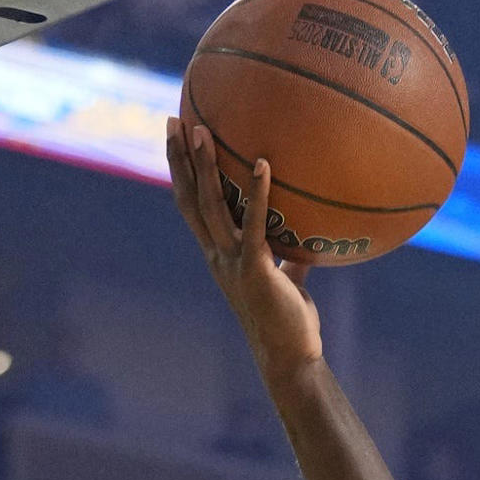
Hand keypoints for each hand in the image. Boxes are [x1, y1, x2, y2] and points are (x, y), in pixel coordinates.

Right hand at [164, 114, 322, 385]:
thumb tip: (306, 241)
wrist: (290, 358)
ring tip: (202, 130)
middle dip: (179, 159)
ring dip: (204, 166)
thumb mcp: (286, 282)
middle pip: (190, 199)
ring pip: (211, 206)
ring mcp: (233, 263)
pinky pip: (254, 223)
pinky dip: (258, 192)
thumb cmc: (289, 323)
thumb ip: (289, 258)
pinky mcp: (255, 269)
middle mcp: (218, 256)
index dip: (181, 174)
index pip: (192, 208)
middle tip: (173, 120)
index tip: (176, 140)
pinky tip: (263, 163)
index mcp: (219, 256)